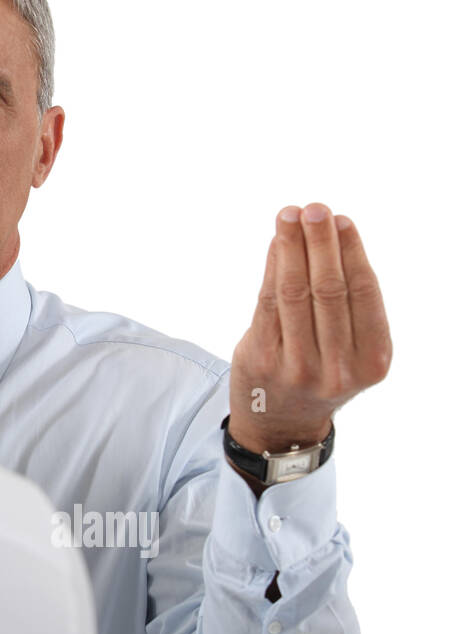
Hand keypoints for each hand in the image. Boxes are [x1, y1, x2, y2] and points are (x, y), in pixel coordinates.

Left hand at [228, 203, 391, 454]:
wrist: (280, 424)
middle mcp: (337, 368)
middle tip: (314, 208)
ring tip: (289, 215)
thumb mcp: (351, 352)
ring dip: (291, 248)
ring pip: (294, 292)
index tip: (341, 220)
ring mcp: (296, 366)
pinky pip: (267, 302)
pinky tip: (275, 244)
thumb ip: (347, 305)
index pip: (364, 294)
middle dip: (320, 243)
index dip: (351, 253)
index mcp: (372, 362)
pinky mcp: (261, 359)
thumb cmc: (321, 373)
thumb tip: (329, 235)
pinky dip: (271, 267)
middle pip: (328, 290)